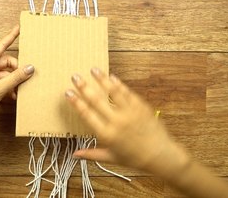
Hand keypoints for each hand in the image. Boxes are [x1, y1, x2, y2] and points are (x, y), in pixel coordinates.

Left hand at [0, 26, 33, 125]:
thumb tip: (30, 67)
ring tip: (18, 92)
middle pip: (7, 62)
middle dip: (16, 72)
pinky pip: (2, 81)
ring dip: (13, 82)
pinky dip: (8, 87)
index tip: (19, 27)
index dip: (11, 36)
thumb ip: (16, 77)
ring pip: (6, 73)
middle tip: (26, 80)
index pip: (1, 45)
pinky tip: (13, 96)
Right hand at [65, 68, 188, 175]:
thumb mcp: (111, 158)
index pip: (87, 114)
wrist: (160, 155)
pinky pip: (128, 93)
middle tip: (75, 76)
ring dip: (102, 79)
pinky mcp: (140, 107)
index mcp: (106, 134)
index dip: (76, 102)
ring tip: (93, 69)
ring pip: (113, 92)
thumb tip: (75, 155)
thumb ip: (91, 154)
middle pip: (96, 100)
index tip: (68, 92)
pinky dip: (119, 84)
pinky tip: (112, 77)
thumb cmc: (134, 159)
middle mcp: (116, 121)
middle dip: (84, 87)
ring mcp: (130, 113)